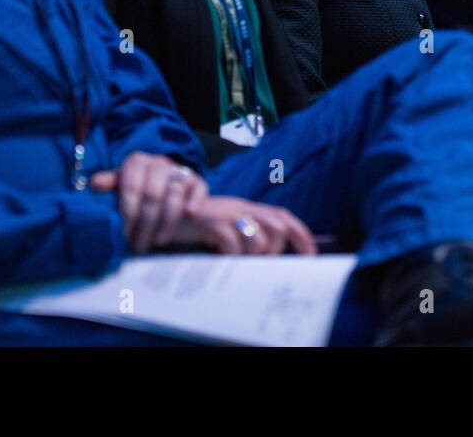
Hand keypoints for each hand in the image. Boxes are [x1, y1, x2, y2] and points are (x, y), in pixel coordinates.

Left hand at [90, 152, 208, 253]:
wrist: (171, 204)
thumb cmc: (140, 200)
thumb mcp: (122, 194)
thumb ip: (111, 187)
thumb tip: (93, 183)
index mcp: (137, 162)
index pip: (131, 185)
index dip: (127, 211)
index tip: (124, 233)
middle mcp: (158, 162)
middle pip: (152, 193)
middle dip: (145, 223)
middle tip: (139, 245)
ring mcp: (179, 171)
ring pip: (174, 194)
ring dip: (166, 222)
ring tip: (157, 242)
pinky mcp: (197, 182)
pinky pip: (198, 189)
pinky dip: (194, 202)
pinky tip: (188, 215)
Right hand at [169, 196, 317, 254]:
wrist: (161, 212)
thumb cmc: (193, 226)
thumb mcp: (222, 229)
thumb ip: (242, 237)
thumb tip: (263, 259)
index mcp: (246, 208)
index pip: (282, 216)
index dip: (300, 234)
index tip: (310, 255)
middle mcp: (241, 207)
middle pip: (276, 227)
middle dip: (274, 251)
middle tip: (259, 264)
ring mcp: (227, 213)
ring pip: (257, 238)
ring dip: (252, 256)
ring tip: (238, 263)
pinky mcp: (211, 221)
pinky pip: (232, 243)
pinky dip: (231, 256)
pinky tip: (220, 258)